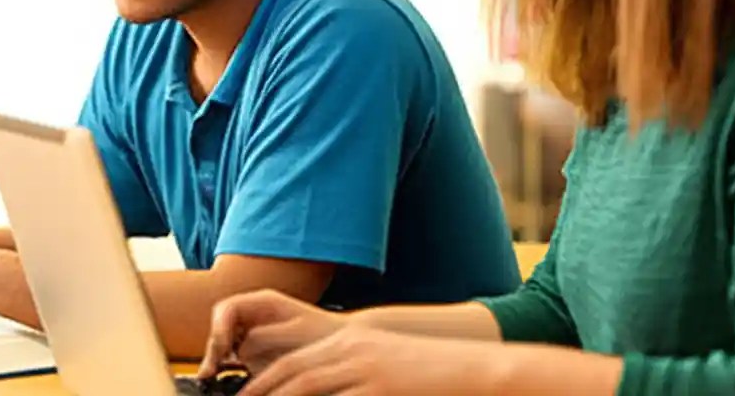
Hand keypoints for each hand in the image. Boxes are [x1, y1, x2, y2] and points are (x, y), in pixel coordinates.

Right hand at [200, 289, 343, 377]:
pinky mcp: (258, 356)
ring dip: (219, 363)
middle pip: (220, 329)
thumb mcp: (298, 331)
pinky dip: (231, 371)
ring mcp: (254, 335)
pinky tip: (233, 383)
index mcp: (263, 303)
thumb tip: (239, 351)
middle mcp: (254, 316)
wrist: (350, 347)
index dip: (219, 329)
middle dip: (214, 351)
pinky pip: (237, 361)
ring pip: (225, 347)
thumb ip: (265, 337)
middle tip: (209, 375)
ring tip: (215, 378)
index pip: (227, 310)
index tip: (222, 350)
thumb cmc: (329, 335)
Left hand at [236, 324, 493, 395]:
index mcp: (347, 343)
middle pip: (292, 376)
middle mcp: (351, 353)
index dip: (262, 383)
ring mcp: (366, 372)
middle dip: (261, 393)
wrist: (473, 370)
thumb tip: (321, 387)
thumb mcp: (380, 366)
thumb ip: (347, 376)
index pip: (292, 364)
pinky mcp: (382, 389)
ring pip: (308, 389)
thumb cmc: (427, 374)